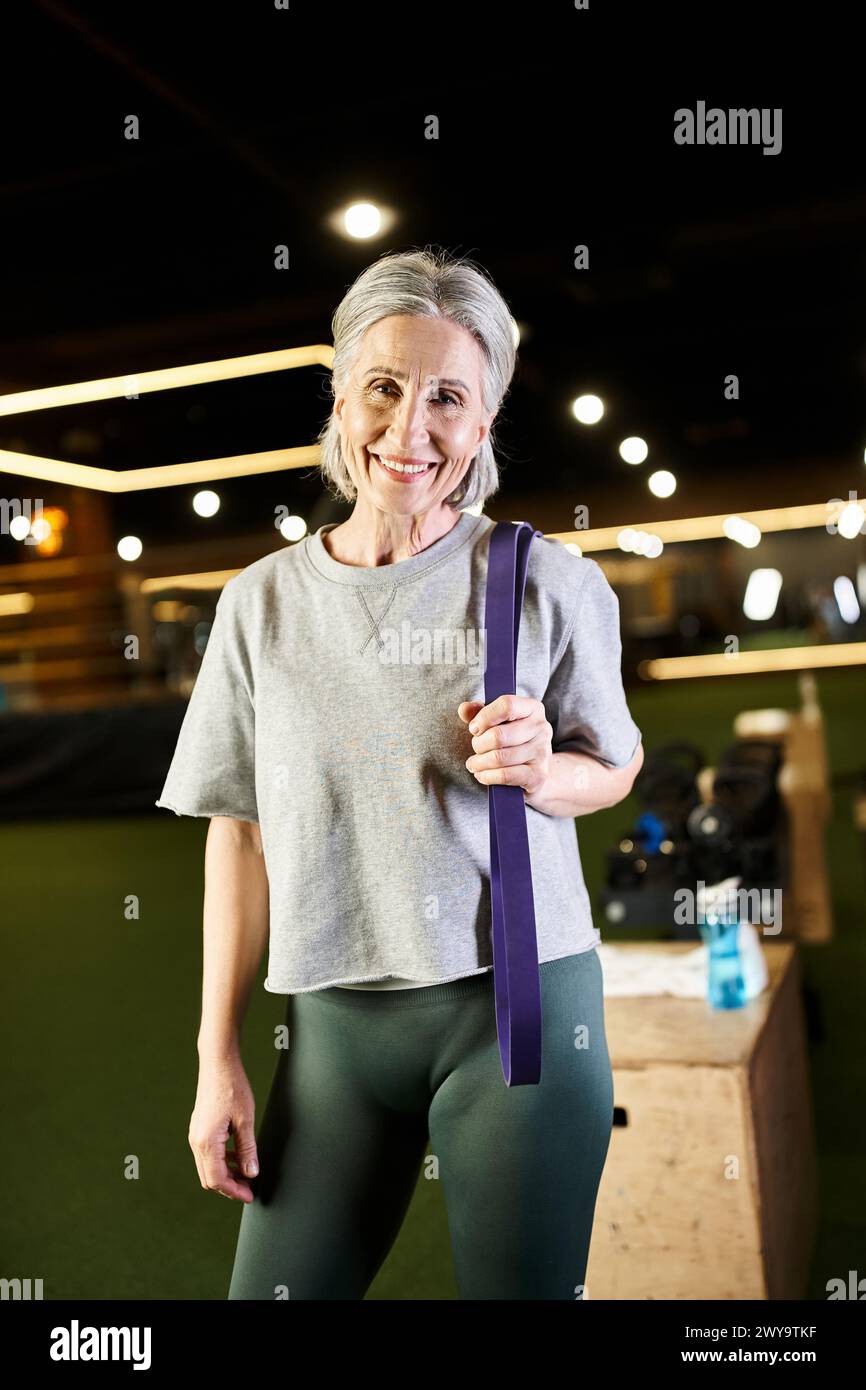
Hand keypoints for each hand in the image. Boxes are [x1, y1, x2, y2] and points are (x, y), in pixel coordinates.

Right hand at [189, 1055, 258, 1202]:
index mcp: (207, 1142)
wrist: (218, 1063)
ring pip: (207, 1167)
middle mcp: (196, 1142)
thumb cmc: (232, 1087)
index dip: (234, 1191)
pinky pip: (207, 1154)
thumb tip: (251, 1173)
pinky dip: (221, 1161)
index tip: (250, 1195)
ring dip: (226, 1175)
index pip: (217, 1180)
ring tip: (246, 1174)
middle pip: (209, 1178)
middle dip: (229, 1187)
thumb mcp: (245, 1119)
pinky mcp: (199, 1129)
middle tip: (250, 1188)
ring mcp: (195, 1135)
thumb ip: (247, 1149)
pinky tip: (237, 1156)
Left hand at [457, 696, 553, 799]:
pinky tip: (482, 774)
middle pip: (498, 735)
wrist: (534, 771)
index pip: (507, 705)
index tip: (474, 728)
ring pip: (499, 758)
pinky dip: (487, 776)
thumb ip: (478, 712)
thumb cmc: (511, 741)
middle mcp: (541, 728)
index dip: (484, 717)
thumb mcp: (495, 722)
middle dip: (478, 744)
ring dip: (479, 763)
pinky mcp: (538, 774)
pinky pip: (504, 775)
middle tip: (475, 749)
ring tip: (474, 764)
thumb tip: (464, 709)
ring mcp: (542, 752)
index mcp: (532, 708)